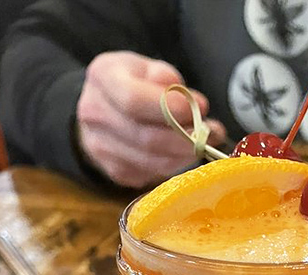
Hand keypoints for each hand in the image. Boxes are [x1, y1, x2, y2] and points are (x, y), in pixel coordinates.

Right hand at [76, 51, 226, 187]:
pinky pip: (153, 174)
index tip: (201, 108)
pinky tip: (184, 152)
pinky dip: (175, 165)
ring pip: (153, 162)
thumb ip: (168, 80)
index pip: (134, 100)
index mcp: (102, 77)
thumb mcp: (148, 67)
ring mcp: (101, 148)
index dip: (171, 109)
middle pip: (146, 138)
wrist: (102, 109)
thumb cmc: (132, 83)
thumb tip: (195, 105)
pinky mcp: (116, 171)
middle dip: (187, 138)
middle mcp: (95, 114)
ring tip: (205, 142)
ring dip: (186, 155)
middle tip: (213, 132)